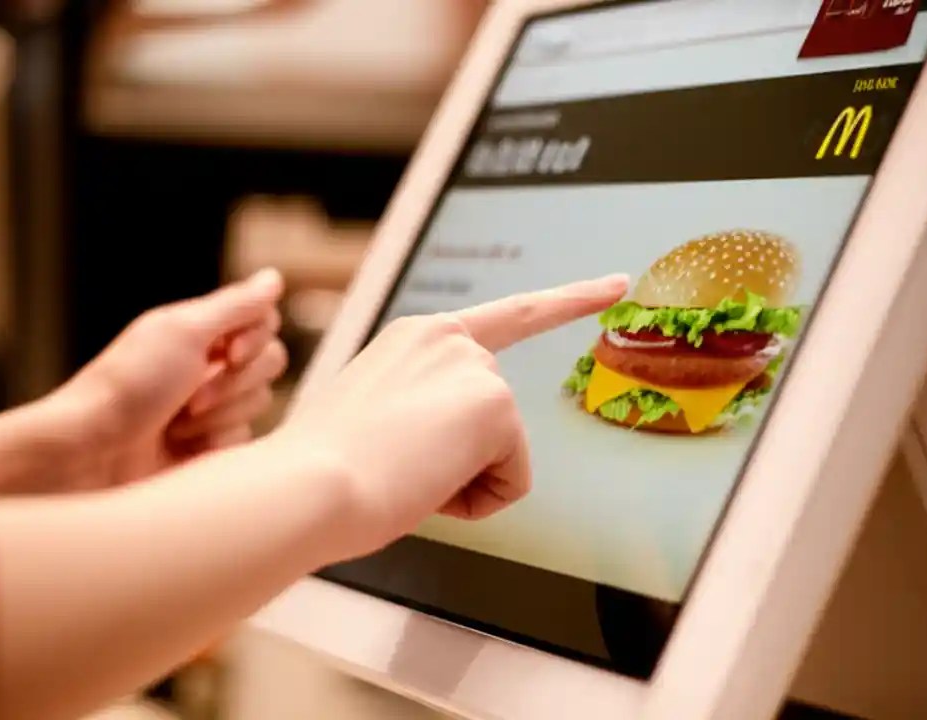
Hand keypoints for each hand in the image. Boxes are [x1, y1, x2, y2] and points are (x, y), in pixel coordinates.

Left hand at [54, 269, 288, 487]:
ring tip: (176, 426)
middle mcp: (210, 364)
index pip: (264, 320)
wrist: (93, 455)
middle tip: (190, 398)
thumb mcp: (184, 332)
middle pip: (270, 362)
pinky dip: (214, 445)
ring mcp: (212, 406)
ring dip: (219, 416)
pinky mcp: (210, 445)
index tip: (228, 352)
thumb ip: (237, 304)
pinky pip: (244, 441)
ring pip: (259, 403)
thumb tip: (274, 276)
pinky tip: (180, 449)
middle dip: (233, 384)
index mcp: (200, 330)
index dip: (255, 338)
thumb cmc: (130, 386)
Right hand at [276, 274, 627, 558]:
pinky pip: (512, 481)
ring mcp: (476, 368)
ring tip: (403, 473)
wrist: (310, 484)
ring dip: (460, 481)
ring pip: (501, 453)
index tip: (616, 285)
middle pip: (498, 421)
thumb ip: (421, 409)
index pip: (510, 314)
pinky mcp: (495, 405)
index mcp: (417, 337)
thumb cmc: (323, 468)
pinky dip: (476, 501)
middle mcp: (450, 339)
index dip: (569, 301)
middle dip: (463, 462)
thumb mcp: (373, 417)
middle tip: (397, 468)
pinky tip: (425, 485)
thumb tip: (439, 451)